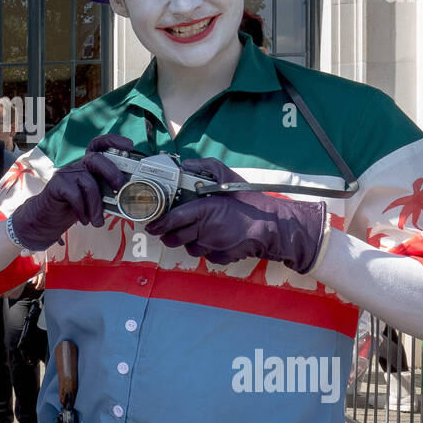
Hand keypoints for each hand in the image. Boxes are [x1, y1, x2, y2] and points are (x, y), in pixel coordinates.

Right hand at [9, 134, 130, 249]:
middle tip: (119, 187)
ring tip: (97, 221)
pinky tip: (83, 219)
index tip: (129, 146)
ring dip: (96, 206)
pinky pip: (75, 195)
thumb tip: (126, 198)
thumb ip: (106, 194)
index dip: (114, 141)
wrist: (47, 218)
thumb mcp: (95, 199)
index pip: (99, 145)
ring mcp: (66, 173)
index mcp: (89, 166)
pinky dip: (82, 210)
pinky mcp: (56, 184)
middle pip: (96, 159)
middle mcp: (78, 165)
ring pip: (88, 182)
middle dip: (112, 172)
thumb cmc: (74, 207)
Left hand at [146, 158, 328, 273]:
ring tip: (194, 234)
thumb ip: (205, 168)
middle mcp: (205, 229)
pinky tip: (213, 240)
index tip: (151, 224)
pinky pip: (206, 256)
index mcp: (204, 209)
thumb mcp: (228, 176)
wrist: (271, 225)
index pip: (172, 219)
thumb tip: (185, 165)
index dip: (158, 223)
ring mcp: (213, 245)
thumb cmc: (250, 200)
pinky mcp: (221, 257)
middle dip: (167, 235)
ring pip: (189, 249)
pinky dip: (207, 250)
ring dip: (188, 243)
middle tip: (166, 230)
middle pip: (174, 238)